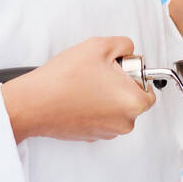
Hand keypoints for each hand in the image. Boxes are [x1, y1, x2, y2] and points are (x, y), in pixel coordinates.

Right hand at [0, 36, 156, 142]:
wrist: (33, 103)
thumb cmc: (64, 79)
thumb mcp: (101, 46)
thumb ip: (125, 45)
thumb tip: (128, 52)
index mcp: (133, 103)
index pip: (149, 89)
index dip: (134, 74)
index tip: (119, 68)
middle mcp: (123, 123)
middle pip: (131, 99)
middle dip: (119, 85)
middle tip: (98, 73)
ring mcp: (105, 132)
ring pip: (114, 109)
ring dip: (104, 96)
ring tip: (84, 84)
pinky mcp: (89, 136)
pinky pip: (99, 117)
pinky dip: (92, 107)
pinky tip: (76, 96)